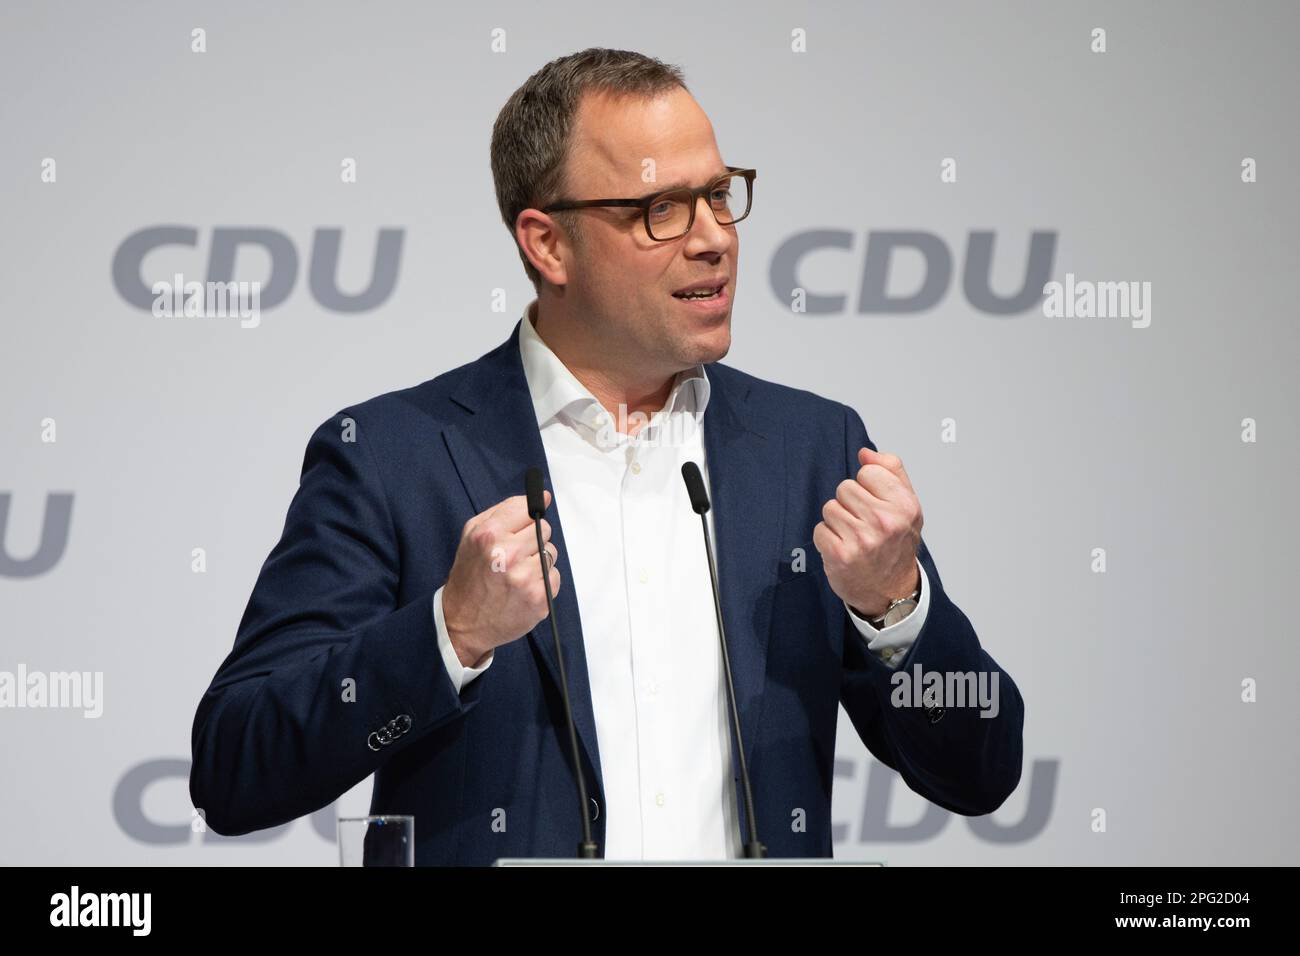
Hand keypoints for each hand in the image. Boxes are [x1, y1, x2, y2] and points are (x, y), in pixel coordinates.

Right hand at [441, 491, 560, 666]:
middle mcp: (507, 555)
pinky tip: (523, 589)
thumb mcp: (473, 535)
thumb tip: (545, 497)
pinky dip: (543, 581)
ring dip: (538, 561)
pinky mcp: (539, 599)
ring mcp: (525, 578)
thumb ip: (507, 510)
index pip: (529, 509)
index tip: (518, 528)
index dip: (524, 520)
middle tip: (513, 556)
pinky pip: (555, 576)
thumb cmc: (469, 576)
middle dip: (532, 540)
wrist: (462, 623)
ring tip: (517, 574)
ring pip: (551, 553)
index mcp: (489, 535)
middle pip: (544, 530)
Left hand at [813, 447, 922, 618]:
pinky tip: (843, 549)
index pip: (867, 472)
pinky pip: (820, 529)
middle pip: (844, 488)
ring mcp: (862, 539)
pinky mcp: (840, 555)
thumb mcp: (906, 504)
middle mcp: (885, 522)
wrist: (891, 591)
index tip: (875, 504)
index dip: (867, 487)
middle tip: (864, 524)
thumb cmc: (897, 544)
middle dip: (850, 504)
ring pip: (830, 508)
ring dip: (837, 522)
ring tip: (854, 537)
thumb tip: (865, 453)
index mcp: (904, 505)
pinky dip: (827, 539)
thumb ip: (891, 471)